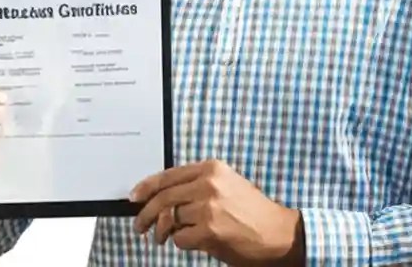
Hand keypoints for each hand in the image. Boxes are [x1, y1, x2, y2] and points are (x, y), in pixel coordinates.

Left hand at [130, 159, 304, 265]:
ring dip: (163, 232)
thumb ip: (196, 186)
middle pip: (163, 198)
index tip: (134, 197)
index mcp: (211, 169)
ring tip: (165, 238)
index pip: (168, 175)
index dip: (146, 187)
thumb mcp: (226, 186)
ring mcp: (208, 207)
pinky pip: (180, 238)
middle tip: (138, 226)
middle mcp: (209, 184)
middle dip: (145, 214)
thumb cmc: (252, 212)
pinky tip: (193, 242)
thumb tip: (160, 197)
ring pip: (168, 220)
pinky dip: (181, 243)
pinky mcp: (209, 230)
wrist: (277, 234)